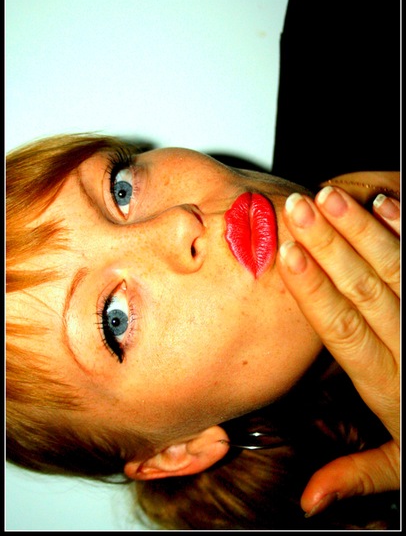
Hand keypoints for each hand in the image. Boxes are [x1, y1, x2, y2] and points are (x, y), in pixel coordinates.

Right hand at [276, 186, 399, 516]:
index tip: (288, 255)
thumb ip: (356, 474)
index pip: (343, 329)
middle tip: (299, 208)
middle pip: (365, 289)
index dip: (314, 290)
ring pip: (394, 270)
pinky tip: (384, 204)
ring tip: (329, 197)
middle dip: (328, 246)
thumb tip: (309, 498)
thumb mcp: (403, 468)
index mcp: (387, 385)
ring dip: (360, 230)